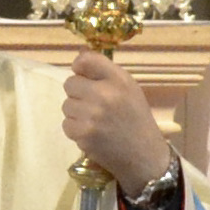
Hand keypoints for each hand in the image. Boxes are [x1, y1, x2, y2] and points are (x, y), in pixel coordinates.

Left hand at [63, 49, 173, 194]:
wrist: (143, 154)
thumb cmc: (135, 119)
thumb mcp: (129, 89)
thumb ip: (104, 73)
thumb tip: (79, 54)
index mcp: (119, 79)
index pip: (86, 60)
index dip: (80, 67)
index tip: (84, 76)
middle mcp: (105, 94)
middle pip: (69, 83)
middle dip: (78, 94)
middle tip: (93, 105)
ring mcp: (92, 115)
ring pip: (66, 105)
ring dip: (76, 113)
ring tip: (95, 121)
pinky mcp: (83, 134)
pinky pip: (66, 124)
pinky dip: (75, 129)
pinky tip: (91, 133)